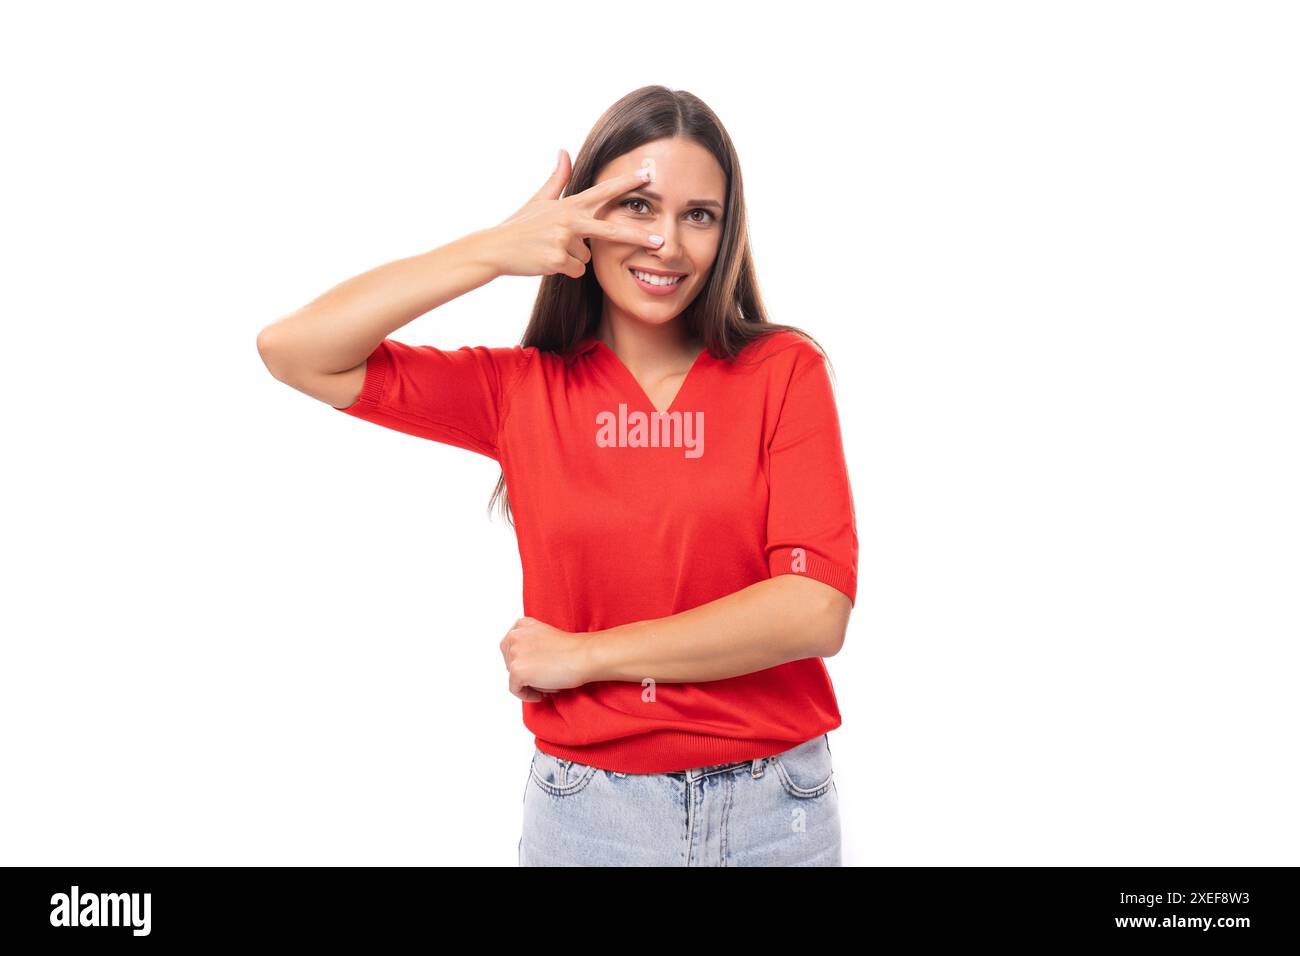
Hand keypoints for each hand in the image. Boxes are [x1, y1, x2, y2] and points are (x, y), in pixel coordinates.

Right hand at [481, 149, 664, 278]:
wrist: (496, 249)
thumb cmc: (521, 226)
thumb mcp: (539, 199)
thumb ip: (558, 178)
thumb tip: (563, 150)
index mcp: (568, 205)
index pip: (604, 192)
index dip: (627, 183)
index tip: (648, 175)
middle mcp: (569, 220)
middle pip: (611, 230)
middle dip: (637, 236)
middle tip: (659, 241)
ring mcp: (563, 240)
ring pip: (586, 256)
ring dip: (572, 257)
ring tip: (550, 250)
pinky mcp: (557, 260)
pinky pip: (576, 270)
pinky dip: (564, 270)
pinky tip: (547, 262)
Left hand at [499, 616, 590, 701]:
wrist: (583, 655)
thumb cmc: (572, 649)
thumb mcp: (544, 637)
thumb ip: (529, 644)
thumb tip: (524, 664)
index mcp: (522, 625)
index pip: (510, 647)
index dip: (522, 660)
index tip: (534, 668)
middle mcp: (514, 636)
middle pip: (509, 663)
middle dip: (525, 673)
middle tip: (544, 678)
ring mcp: (514, 653)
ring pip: (512, 677)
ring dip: (528, 683)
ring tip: (547, 683)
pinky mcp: (516, 670)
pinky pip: (515, 690)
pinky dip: (527, 695)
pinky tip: (541, 694)